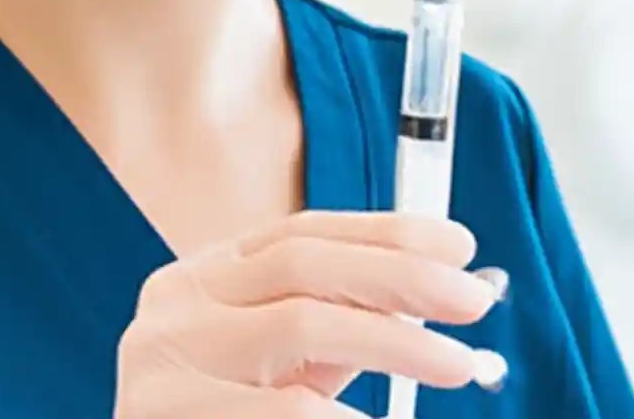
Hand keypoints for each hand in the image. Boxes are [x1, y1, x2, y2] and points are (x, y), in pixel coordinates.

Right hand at [114, 212, 507, 417]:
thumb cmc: (233, 414)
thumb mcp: (282, 364)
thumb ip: (341, 322)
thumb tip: (448, 289)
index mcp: (206, 275)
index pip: (302, 234)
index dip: (385, 232)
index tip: (460, 246)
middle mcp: (178, 300)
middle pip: (300, 265)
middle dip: (399, 275)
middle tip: (474, 299)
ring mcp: (163, 355)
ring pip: (297, 324)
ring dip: (394, 342)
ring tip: (459, 364)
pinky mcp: (160, 410)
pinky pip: (283, 410)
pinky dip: (346, 416)